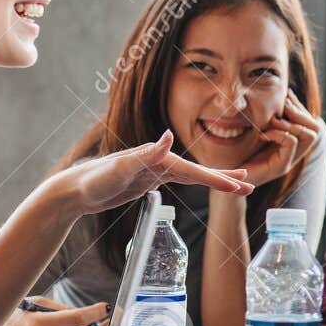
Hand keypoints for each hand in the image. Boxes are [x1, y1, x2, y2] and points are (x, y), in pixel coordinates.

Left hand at [57, 131, 252, 215]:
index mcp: (158, 158)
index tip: (239, 184)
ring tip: (237, 184)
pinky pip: (181, 181)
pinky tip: (204, 183)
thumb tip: (170, 136)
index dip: (217, 178)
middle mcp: (159, 161)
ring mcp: (155, 171)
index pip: (194, 170)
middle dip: (224, 178)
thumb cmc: (94, 179)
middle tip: (250, 185)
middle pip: (198, 171)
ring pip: (192, 176)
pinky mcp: (149, 180)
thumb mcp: (120, 168)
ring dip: (215, 180)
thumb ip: (146, 153)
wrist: (75, 189)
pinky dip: (197, 183)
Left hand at [241, 91, 320, 188]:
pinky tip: (262, 134)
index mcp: (291, 144)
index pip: (311, 122)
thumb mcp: (256, 130)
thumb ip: (269, 117)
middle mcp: (294, 154)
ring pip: (310, 135)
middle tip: (282, 106)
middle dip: (300, 112)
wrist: (228, 178)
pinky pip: (291, 142)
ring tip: (273, 120)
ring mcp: (289, 161)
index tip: (286, 96)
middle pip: (316, 128)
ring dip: (292, 122)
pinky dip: (278, 133)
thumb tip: (280, 95)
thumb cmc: (238, 153)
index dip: (300, 106)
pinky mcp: (281, 167)